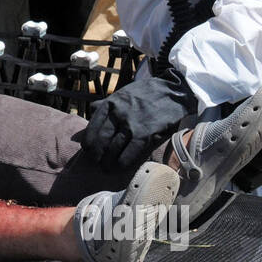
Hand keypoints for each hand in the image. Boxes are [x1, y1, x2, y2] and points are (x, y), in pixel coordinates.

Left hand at [82, 67, 196, 171]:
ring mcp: (132, 124)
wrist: (173, 92)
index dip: (88, 142)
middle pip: (101, 140)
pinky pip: (130, 153)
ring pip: (113, 148)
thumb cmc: (146, 93)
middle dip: (95, 155)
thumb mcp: (123, 93)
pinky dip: (122, 163)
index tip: (87, 150)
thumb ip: (107, 102)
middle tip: (95, 163)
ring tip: (105, 169)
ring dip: (107, 162)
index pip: (92, 126)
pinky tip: (119, 168)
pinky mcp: (146, 134)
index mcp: (111, 104)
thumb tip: (92, 110)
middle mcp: (118, 114)